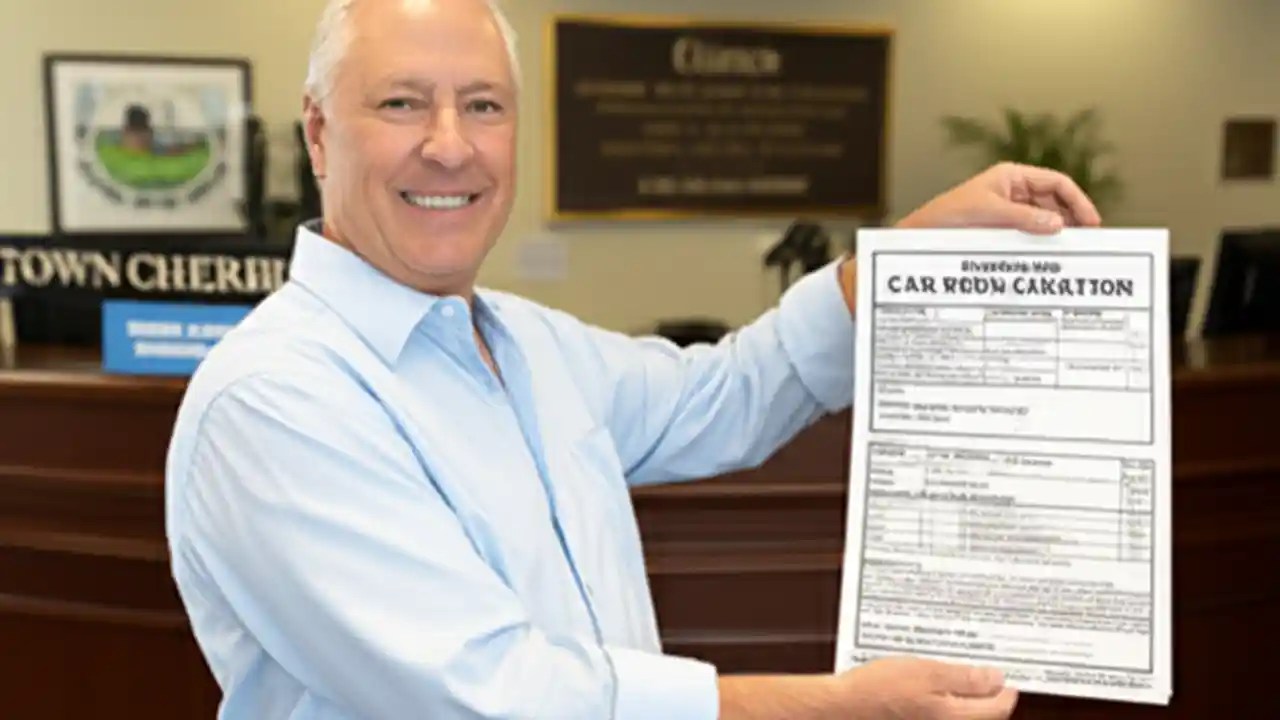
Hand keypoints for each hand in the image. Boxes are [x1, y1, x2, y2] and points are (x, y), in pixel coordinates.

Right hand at [832, 656, 1017, 719]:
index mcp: (955, 717)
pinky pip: (942, 714)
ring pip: (961, 714)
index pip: (997, 709)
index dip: (1006, 690)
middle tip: (984, 669)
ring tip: (956, 673)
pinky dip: (945, 701)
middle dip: (986, 693)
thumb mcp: (926, 672)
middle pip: (981, 715)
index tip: (1008, 676)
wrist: (843, 708)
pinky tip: (934, 685)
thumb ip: (964, 677)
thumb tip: (995, 678)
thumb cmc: (878, 690)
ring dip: (964, 697)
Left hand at [896, 162, 1101, 233]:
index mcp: (1012, 176)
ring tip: (1072, 249)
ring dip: (1058, 231)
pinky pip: (1029, 231)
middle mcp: (1013, 190)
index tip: (1091, 221)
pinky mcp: (1002, 227)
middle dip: (1071, 217)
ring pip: (1043, 218)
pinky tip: (1050, 253)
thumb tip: (1059, 224)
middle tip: (1087, 240)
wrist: (922, 232)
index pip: (1056, 183)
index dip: (1077, 200)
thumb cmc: (949, 215)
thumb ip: (1025, 218)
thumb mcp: (990, 213)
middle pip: (1054, 201)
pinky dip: (1042, 240)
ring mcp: (1008, 209)